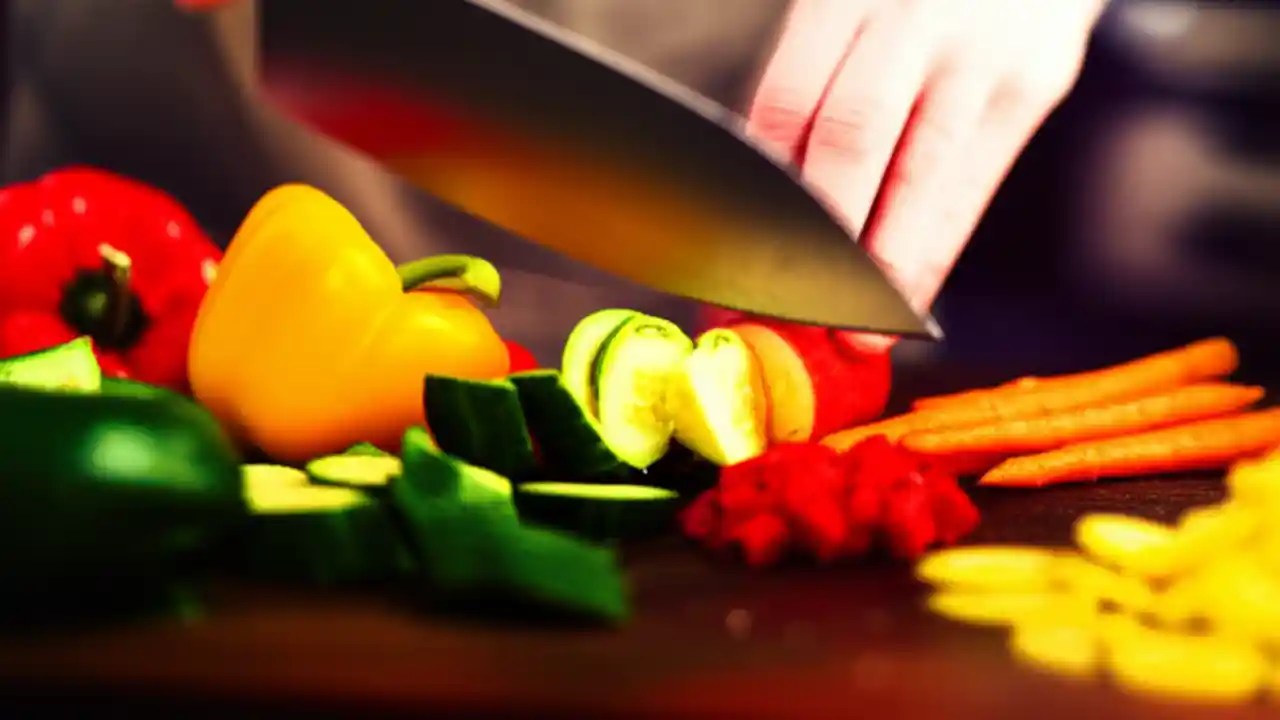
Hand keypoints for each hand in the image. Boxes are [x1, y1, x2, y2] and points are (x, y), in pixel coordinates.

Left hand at [742, 0, 1108, 350]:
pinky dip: (936, 252)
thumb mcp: (854, 4)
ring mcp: (980, 53)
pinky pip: (973, 187)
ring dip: (887, 265)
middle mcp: (912, 19)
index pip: (789, 103)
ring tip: (859, 336)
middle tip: (795, 311)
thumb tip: (764, 212)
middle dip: (821, 237)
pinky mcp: (1035, 85)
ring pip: (924, 174)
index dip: (763, 196)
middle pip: (852, 136)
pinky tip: (911, 300)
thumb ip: (817, 85)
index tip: (744, 263)